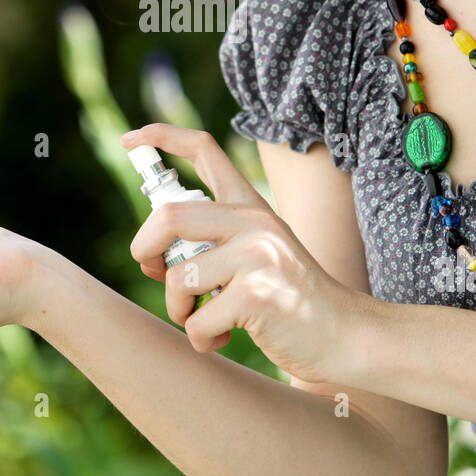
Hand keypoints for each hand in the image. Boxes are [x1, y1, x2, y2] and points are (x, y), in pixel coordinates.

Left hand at [120, 124, 366, 384]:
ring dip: (178, 310)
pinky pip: (196, 321)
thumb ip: (215, 240)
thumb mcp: (260, 252)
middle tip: (151, 271)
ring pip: (178, 278)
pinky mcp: (257, 295)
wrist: (346, 335)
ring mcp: (258, 256)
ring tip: (204, 320)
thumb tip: (149, 252)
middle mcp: (254, 221)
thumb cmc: (292, 301)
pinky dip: (201, 339)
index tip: (129, 140)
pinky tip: (226, 337)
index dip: (160, 137)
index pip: (203, 149)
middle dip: (143, 249)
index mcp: (251, 205)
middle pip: (168, 216)